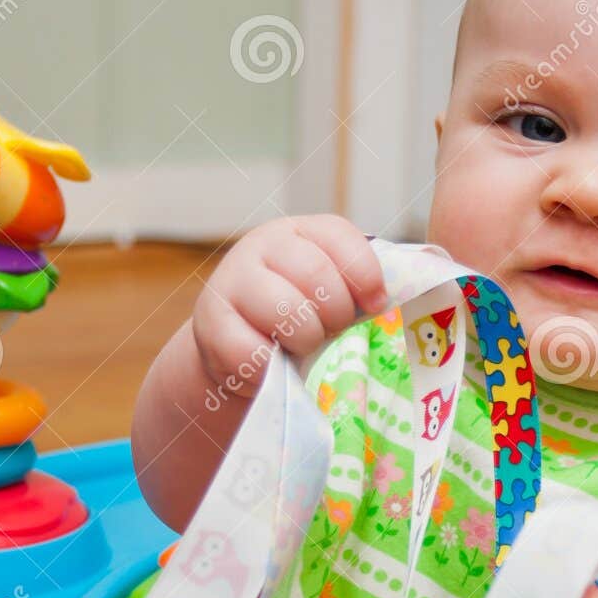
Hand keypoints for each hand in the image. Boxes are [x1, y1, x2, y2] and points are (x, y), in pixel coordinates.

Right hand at [191, 215, 388, 394]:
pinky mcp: (211, 322)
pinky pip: (254, 350)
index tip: (376, 305)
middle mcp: (262, 245)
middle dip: (336, 313)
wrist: (237, 347)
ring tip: (302, 345)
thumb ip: (356, 288)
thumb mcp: (327, 292)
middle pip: (317, 275)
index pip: (339, 238)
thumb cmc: (295, 317)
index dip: (366, 275)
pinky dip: (270, 366)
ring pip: (288, 312)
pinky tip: (271, 362)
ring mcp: (232, 280)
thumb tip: (387, 300)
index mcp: (299, 231)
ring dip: (306, 340)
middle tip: (332, 330)